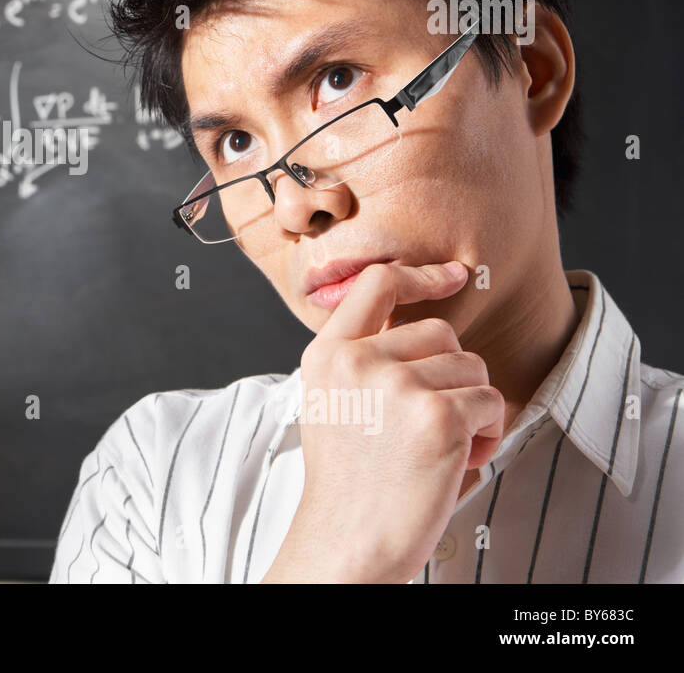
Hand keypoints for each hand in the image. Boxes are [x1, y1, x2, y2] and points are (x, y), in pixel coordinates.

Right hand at [261, 261, 503, 582]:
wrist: (349, 542)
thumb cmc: (351, 483)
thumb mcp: (334, 404)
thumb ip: (365, 360)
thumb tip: (426, 325)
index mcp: (327, 355)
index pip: (377, 285)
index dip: (420, 275)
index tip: (450, 274)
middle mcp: (358, 361)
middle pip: (440, 332)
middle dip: (453, 373)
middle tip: (431, 422)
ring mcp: (397, 385)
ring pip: (471, 367)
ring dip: (471, 406)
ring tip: (440, 448)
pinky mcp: (437, 416)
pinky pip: (490, 403)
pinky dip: (486, 434)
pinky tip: (455, 461)